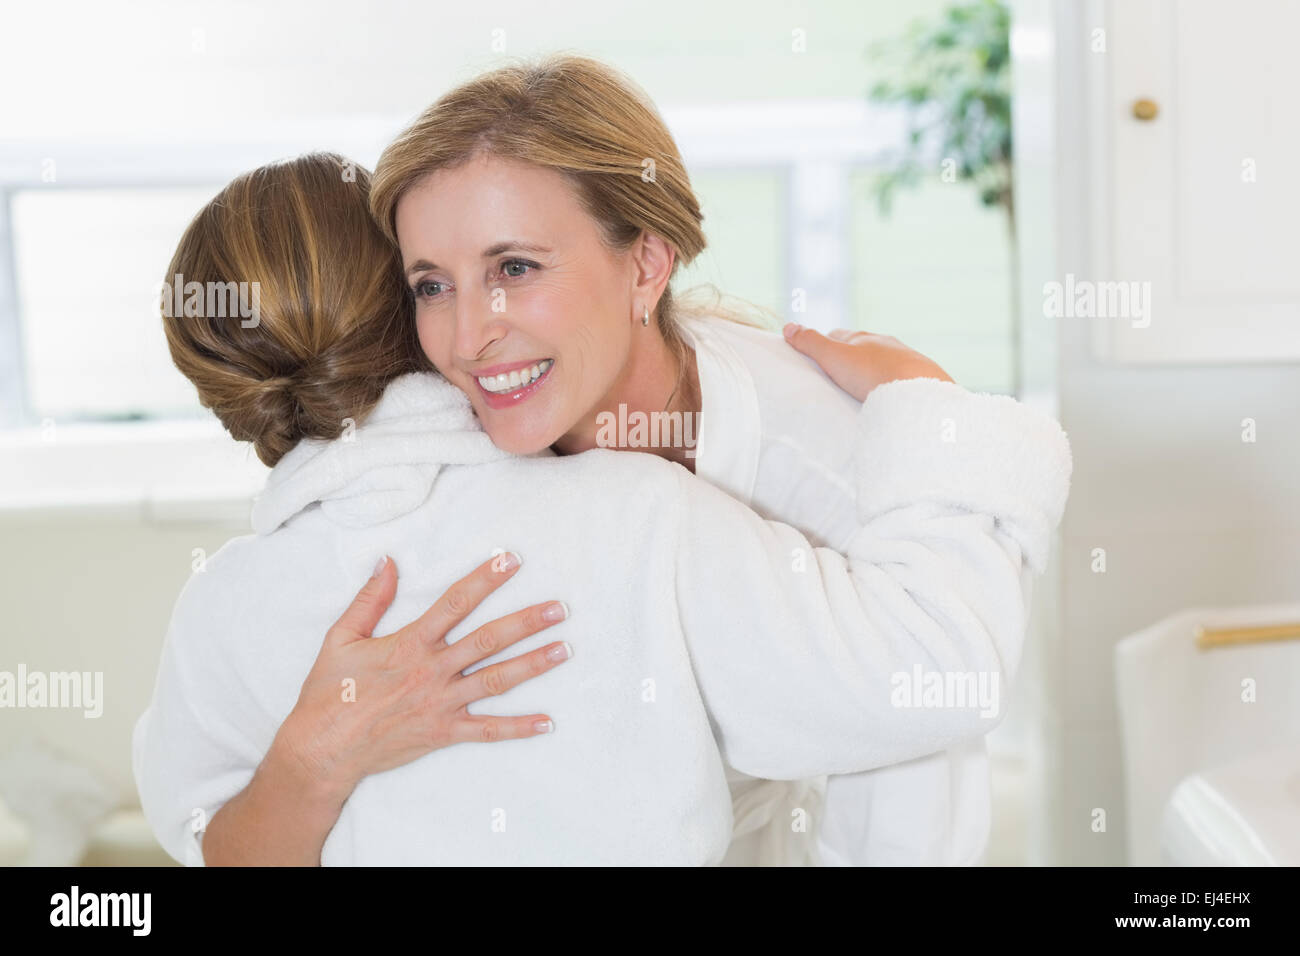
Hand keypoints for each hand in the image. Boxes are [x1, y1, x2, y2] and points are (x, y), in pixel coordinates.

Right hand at [277, 552, 570, 799]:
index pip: (455, 603)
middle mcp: (432, 670)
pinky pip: (487, 731)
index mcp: (410, 643)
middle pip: (488, 640)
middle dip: (526, 622)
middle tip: (559, 608)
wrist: (321, 749)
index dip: (485, 579)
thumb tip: (387, 561)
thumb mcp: (341, 638)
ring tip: (564, 649)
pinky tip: (547, 722)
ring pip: (496, 680)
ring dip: (533, 664)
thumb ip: (369, 599)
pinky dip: (518, 728)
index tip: (511, 560)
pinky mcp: (443, 733)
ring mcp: (441, 703)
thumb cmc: (329, 692)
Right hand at [782, 323, 953, 401]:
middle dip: (851, 357)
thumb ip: (811, 343)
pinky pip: (903, 378)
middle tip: (838, 372)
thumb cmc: (873, 373)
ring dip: (874, 371)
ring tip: (864, 388)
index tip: (817, 354)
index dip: (825, 343)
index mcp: (864, 338)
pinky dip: (893, 384)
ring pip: (885, 362)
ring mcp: (906, 361)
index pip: (838, 336)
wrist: (918, 390)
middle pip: (863, 347)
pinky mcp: (921, 380)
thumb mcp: (834, 357)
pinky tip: (890, 395)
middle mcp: (887, 345)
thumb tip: (788, 327)